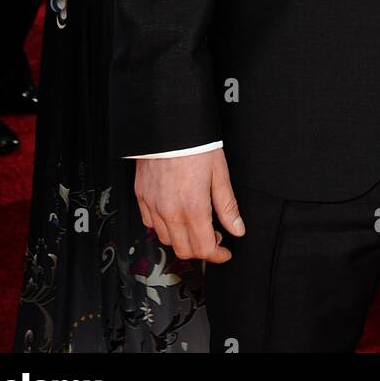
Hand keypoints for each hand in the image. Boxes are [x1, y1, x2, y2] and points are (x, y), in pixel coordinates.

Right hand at [135, 148, 243, 263]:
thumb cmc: (194, 145)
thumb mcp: (219, 173)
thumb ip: (227, 206)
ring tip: (195, 224)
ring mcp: (153, 206)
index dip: (218, 255)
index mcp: (193, 208)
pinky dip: (164, 227)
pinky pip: (150, 224)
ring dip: (182, 239)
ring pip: (166, 240)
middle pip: (184, 250)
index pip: (204, 248)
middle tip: (213, 237)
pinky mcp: (141, 197)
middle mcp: (170, 212)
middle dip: (201, 250)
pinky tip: (175, 215)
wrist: (168, 125)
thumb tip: (237, 228)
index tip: (225, 252)